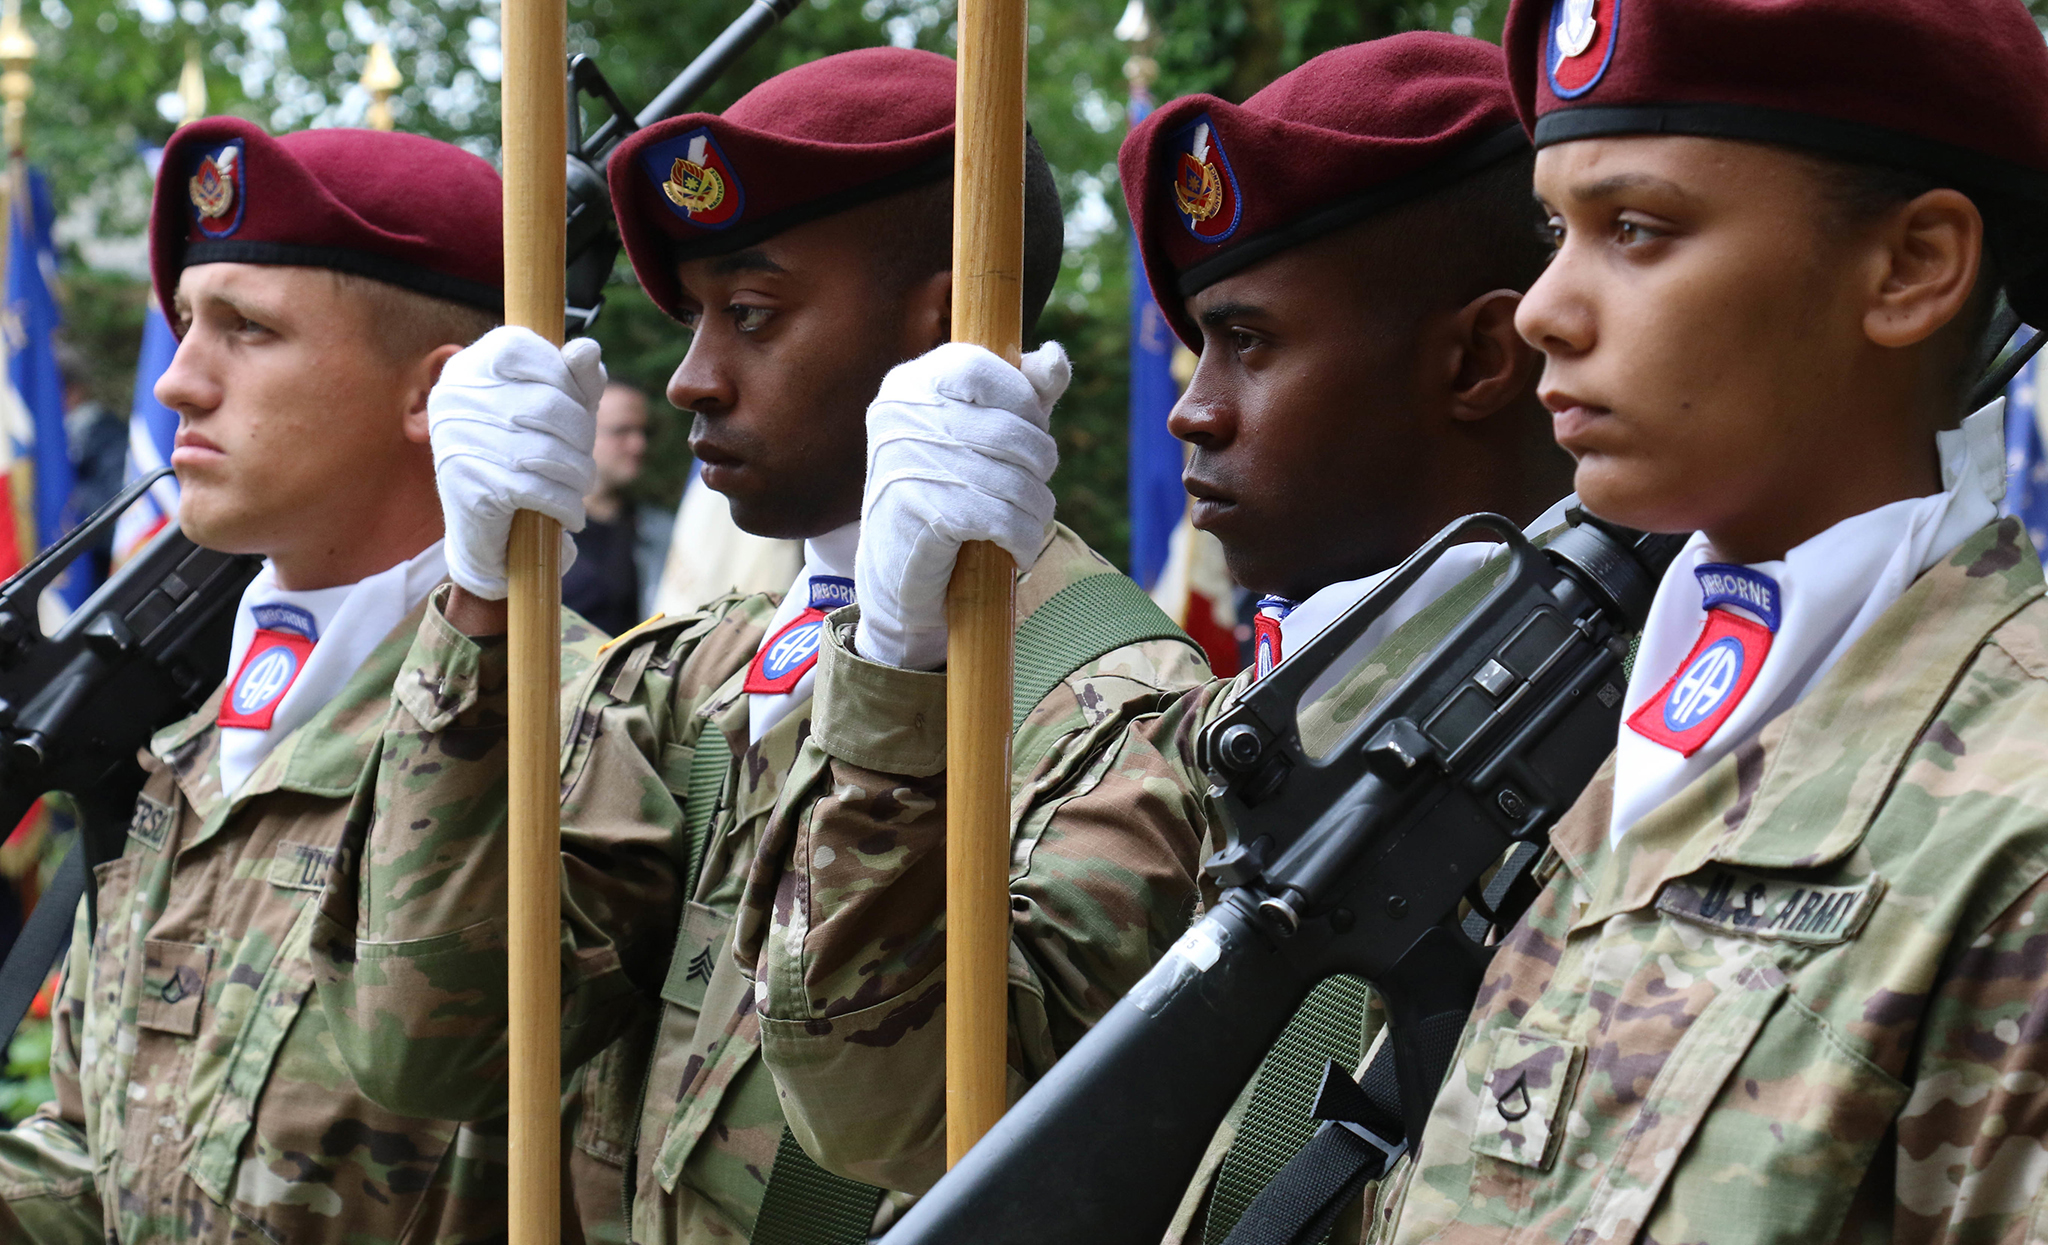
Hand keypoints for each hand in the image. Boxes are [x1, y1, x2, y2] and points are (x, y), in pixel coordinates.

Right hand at [429, 326, 603, 599]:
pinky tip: (569, 514)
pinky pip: (540, 489)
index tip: (577, 409)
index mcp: (468, 367)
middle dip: (581, 438)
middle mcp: (455, 398)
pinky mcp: (470, 487)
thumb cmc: (522, 462)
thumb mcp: (554, 411)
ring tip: (577, 487)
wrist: (483, 540)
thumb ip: (575, 378)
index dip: (564, 379)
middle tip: (582, 461)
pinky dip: (566, 506)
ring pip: (550, 450)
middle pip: (549, 404)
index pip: (524, 347)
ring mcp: (459, 442)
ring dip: (579, 476)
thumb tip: (587, 348)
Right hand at [854, 341, 1065, 669]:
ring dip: (1037, 508)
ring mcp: (906, 464)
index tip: (1030, 430)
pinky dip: (1023, 539)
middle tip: (1034, 484)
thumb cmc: (946, 488)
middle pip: (1010, 430)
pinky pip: (1001, 519)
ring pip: (1014, 479)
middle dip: (1040, 463)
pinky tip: (1019, 549)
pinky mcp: (920, 513)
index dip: (1022, 401)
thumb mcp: (982, 428)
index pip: (980, 369)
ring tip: (1030, 519)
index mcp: (910, 383)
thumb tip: (1056, 356)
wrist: (896, 571)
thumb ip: (1023, 389)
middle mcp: (900, 416)